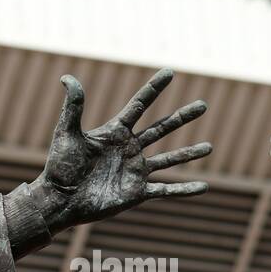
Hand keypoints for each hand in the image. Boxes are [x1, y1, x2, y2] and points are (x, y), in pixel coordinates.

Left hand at [34, 68, 210, 229]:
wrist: (60, 200)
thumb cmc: (60, 166)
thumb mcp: (66, 132)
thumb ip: (73, 106)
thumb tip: (67, 77)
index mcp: (115, 132)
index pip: (140, 104)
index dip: (154, 88)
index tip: (170, 72)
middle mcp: (129, 149)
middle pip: (162, 128)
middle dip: (182, 117)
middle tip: (203, 105)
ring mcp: (135, 170)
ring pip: (170, 159)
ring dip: (189, 153)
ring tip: (210, 147)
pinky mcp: (137, 192)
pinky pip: (166, 190)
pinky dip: (185, 189)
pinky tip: (204, 187)